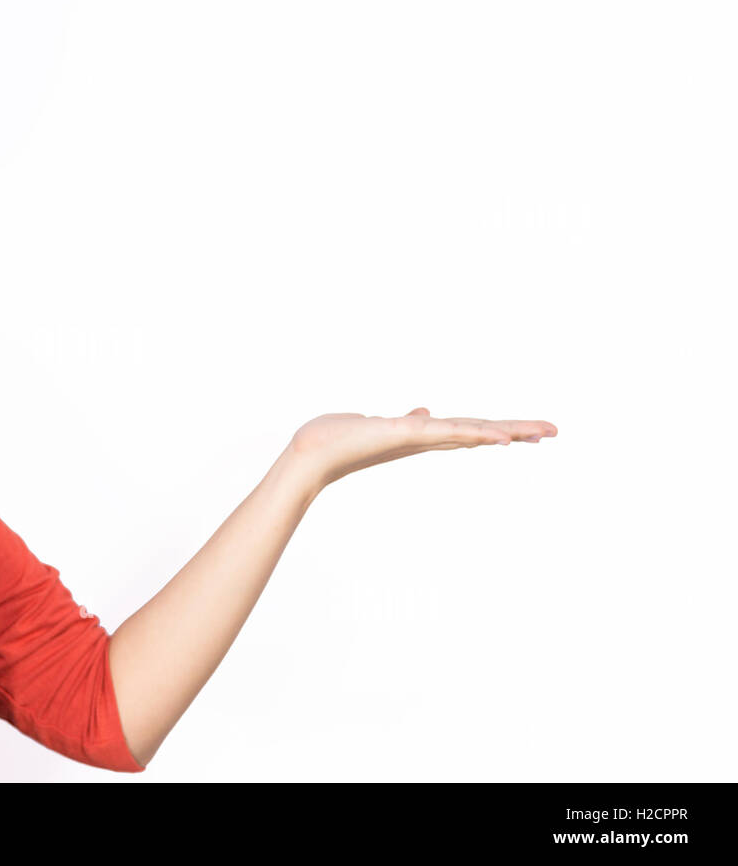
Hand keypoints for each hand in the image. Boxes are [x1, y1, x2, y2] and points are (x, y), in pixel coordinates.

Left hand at [290, 408, 557, 491]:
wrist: (310, 455)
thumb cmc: (338, 440)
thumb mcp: (379, 425)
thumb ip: (405, 421)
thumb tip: (424, 411)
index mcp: (422, 436)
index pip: (469, 430)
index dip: (500, 430)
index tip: (530, 433)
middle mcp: (425, 439)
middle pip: (479, 432)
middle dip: (517, 432)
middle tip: (554, 431)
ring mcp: (418, 438)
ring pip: (471, 432)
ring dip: (507, 431)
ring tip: (541, 432)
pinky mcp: (404, 433)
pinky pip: (446, 432)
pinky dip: (474, 433)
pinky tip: (498, 436)